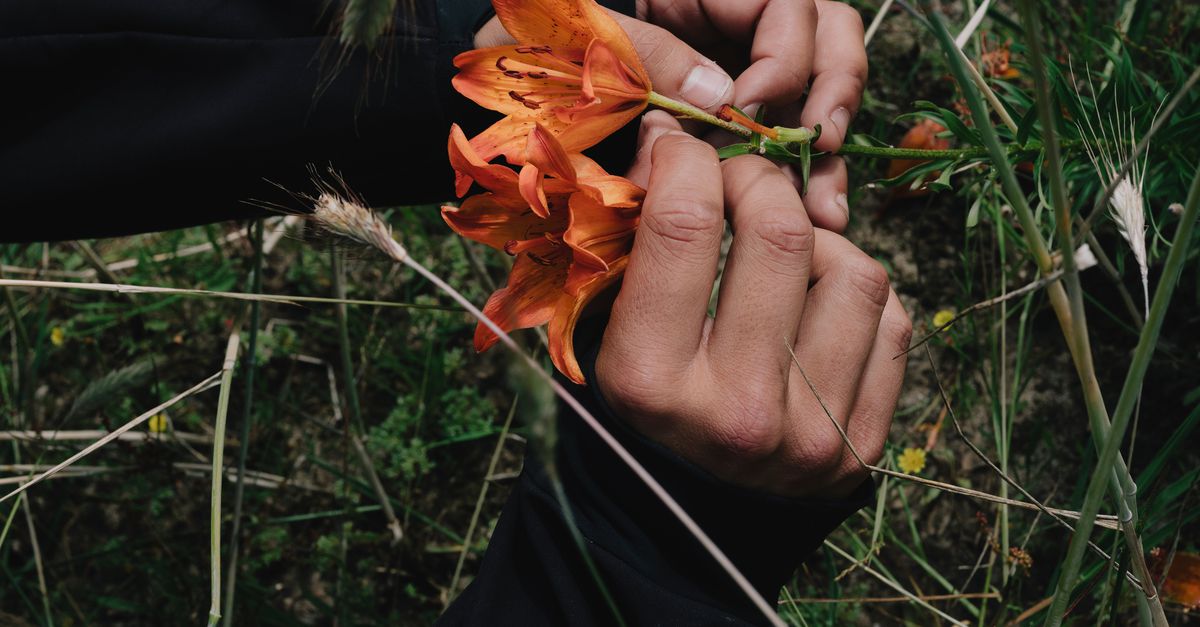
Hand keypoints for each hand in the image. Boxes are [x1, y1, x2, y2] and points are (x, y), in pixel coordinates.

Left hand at [476, 0, 867, 232]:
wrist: (487, 90)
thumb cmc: (525, 48)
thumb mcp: (583, 42)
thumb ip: (650, 60)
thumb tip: (727, 104)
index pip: (783, 1)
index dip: (784, 52)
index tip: (748, 107)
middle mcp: (729, 25)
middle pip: (823, 36)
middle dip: (831, 88)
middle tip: (819, 144)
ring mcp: (734, 73)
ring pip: (815, 93)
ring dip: (822, 148)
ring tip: (824, 209)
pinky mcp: (727, 127)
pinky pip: (780, 143)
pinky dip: (798, 180)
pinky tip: (809, 224)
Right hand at [599, 112, 910, 498]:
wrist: (684, 530)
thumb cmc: (636, 416)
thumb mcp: (602, 341)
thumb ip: (629, 248)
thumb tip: (671, 137)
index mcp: (650, 383)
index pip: (684, 226)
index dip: (684, 160)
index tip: (680, 151)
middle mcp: (735, 413)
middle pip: (778, 233)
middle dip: (757, 179)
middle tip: (738, 182)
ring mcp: (810, 435)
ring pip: (853, 270)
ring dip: (817, 240)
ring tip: (783, 256)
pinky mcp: (862, 448)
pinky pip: (892, 320)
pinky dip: (855, 292)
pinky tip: (818, 303)